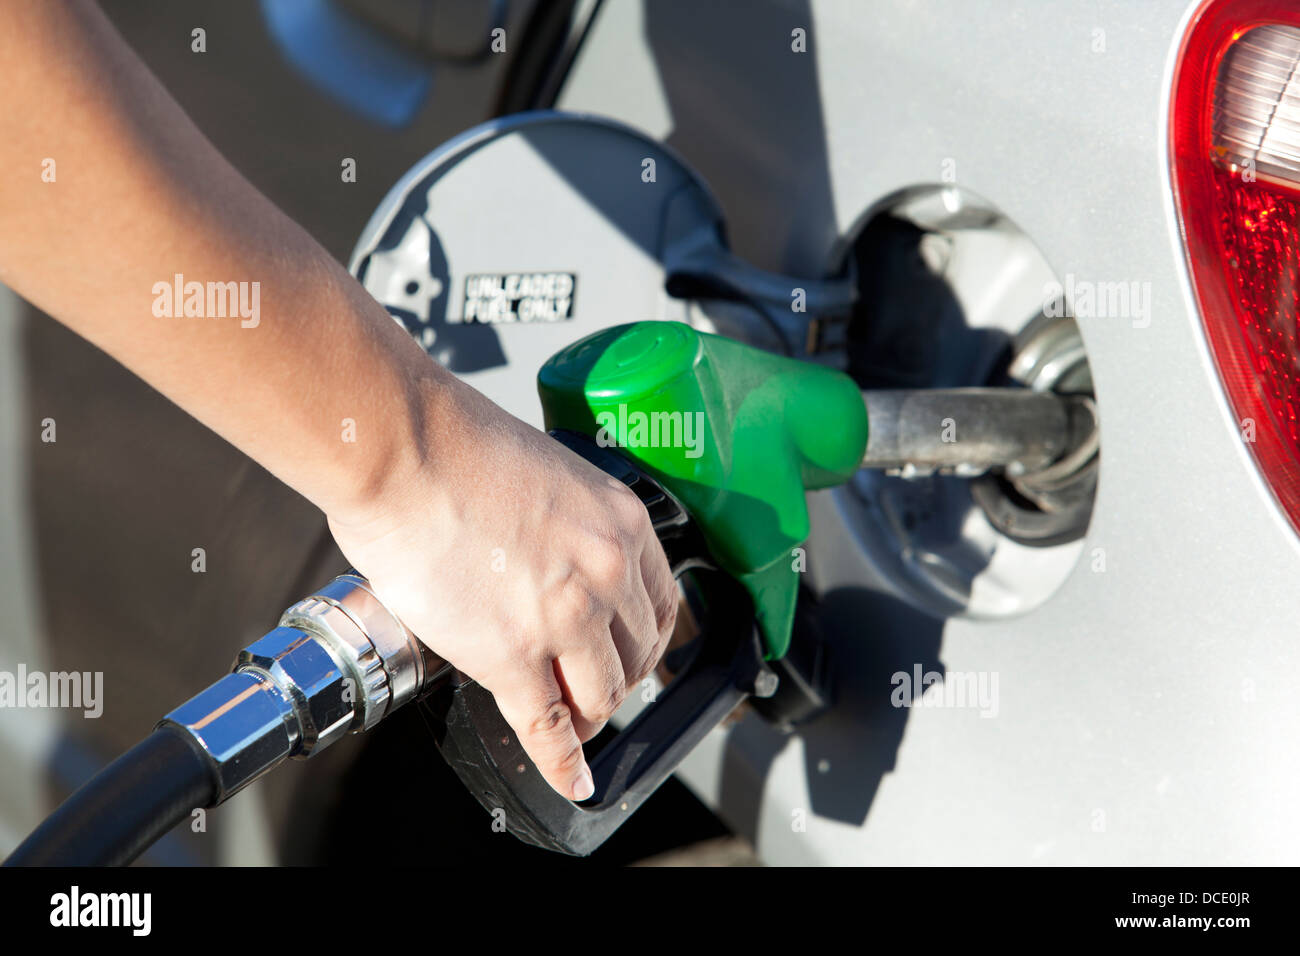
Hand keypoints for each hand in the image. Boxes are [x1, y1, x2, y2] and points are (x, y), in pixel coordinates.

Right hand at [327, 379, 678, 800]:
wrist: (404, 449)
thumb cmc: (454, 447)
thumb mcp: (548, 475)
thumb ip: (565, 525)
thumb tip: (546, 555)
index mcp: (621, 525)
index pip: (658, 605)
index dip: (642, 642)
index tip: (630, 655)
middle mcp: (608, 573)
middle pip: (635, 655)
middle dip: (616, 680)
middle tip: (592, 691)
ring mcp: (565, 619)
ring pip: (600, 695)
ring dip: (587, 717)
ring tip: (569, 726)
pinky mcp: (512, 655)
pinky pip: (548, 728)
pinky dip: (563, 763)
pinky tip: (572, 780)